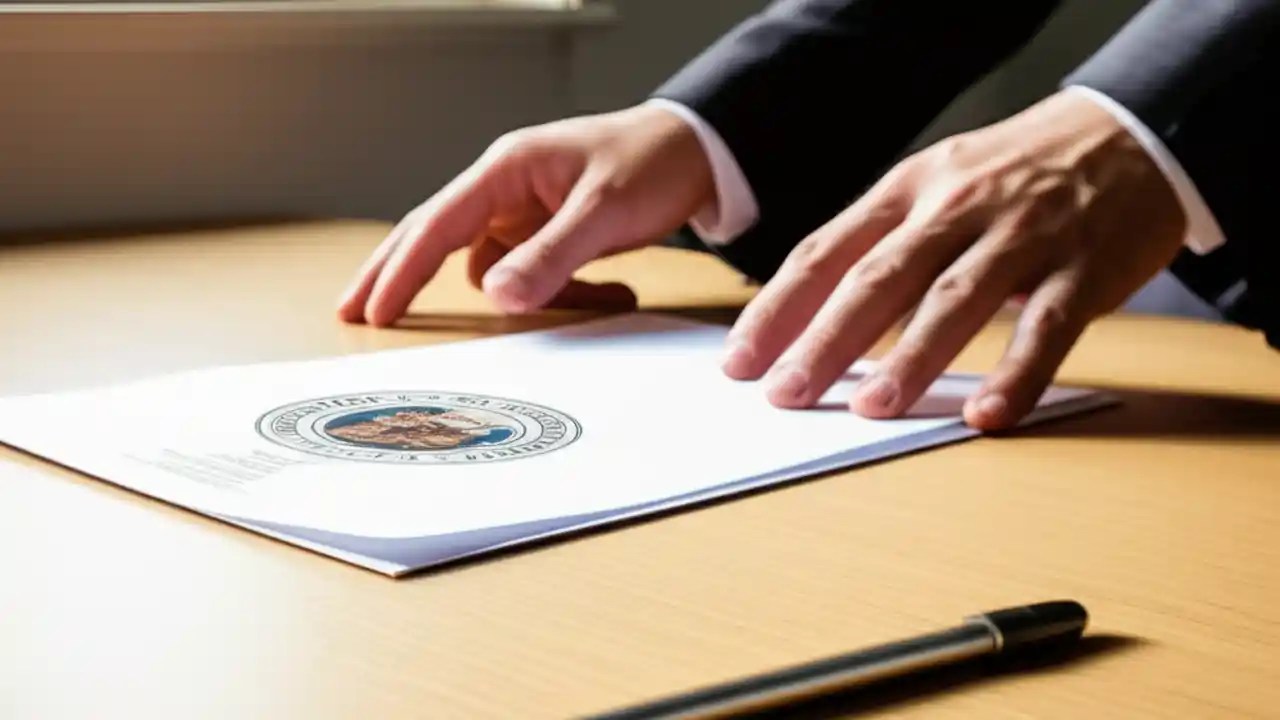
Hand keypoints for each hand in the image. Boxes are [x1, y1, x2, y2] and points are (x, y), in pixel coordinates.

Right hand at [338, 104, 714, 325]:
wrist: (700, 154)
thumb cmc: (651, 162)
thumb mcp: (603, 211)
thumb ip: (552, 255)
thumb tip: (498, 298)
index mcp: (506, 170)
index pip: (437, 223)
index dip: (402, 269)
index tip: (373, 309)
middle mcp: (507, 190)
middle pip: (437, 238)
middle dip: (403, 277)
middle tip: (357, 314)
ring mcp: (527, 213)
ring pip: (499, 269)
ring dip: (536, 297)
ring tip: (604, 291)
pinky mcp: (552, 233)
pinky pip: (539, 276)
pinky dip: (569, 293)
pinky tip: (616, 291)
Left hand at [722, 90, 1187, 430]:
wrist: (1128, 132)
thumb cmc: (1013, 173)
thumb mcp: (936, 184)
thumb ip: (880, 242)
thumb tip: (810, 318)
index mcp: (908, 189)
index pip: (826, 252)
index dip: (777, 309)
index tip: (739, 361)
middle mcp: (957, 207)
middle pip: (878, 277)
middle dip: (826, 339)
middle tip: (786, 394)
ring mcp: (1022, 236)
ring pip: (954, 299)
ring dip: (909, 359)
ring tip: (870, 408)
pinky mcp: (1085, 269)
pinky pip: (1046, 327)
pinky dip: (1015, 374)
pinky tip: (986, 414)